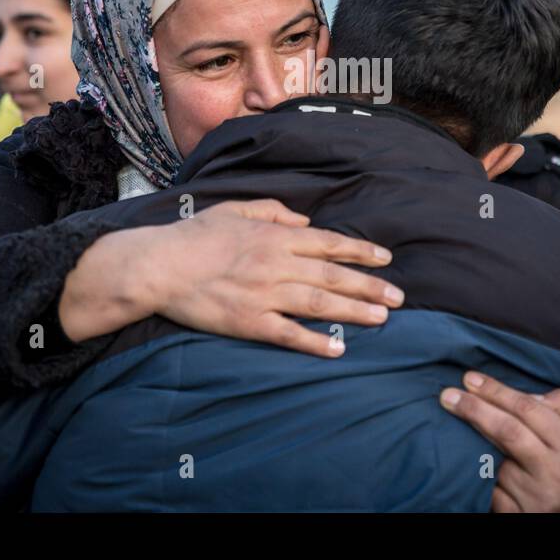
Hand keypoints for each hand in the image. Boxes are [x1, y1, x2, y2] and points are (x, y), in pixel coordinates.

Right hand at [60, 199, 401, 355]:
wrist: (159, 266)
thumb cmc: (194, 235)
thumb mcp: (235, 209)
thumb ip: (274, 212)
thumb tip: (306, 221)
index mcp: (274, 236)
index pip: (329, 243)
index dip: (360, 250)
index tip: (385, 258)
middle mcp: (276, 264)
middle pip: (333, 275)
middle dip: (369, 285)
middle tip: (399, 297)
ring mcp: (264, 295)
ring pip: (319, 303)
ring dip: (353, 312)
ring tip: (382, 318)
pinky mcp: (249, 322)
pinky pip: (288, 334)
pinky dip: (315, 342)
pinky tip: (337, 349)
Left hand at [440, 372, 559, 512]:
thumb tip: (525, 394)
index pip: (528, 409)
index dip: (496, 391)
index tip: (470, 378)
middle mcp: (557, 472)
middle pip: (506, 432)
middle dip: (473, 410)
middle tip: (448, 396)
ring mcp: (537, 498)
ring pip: (494, 462)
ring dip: (476, 444)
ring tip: (462, 429)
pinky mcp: (520, 516)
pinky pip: (489, 489)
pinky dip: (480, 475)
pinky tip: (473, 463)